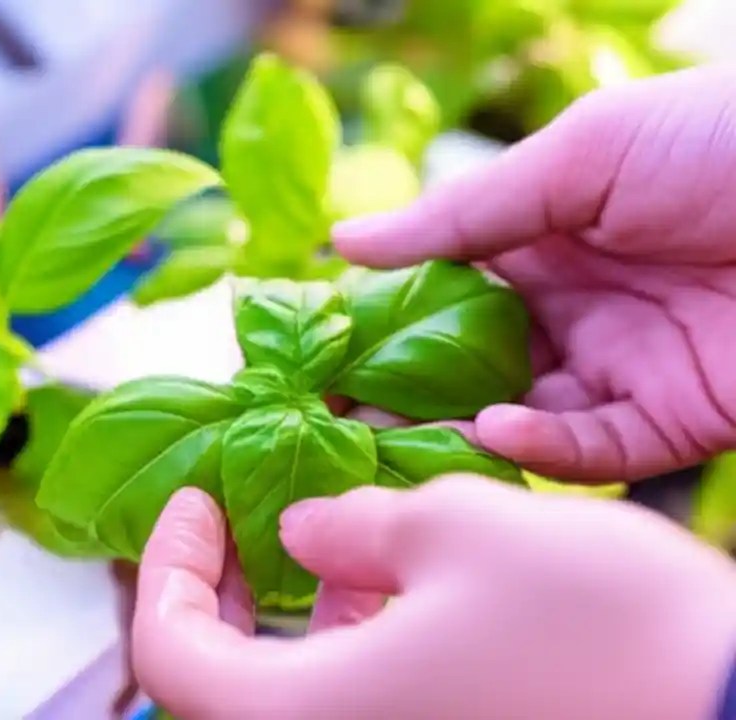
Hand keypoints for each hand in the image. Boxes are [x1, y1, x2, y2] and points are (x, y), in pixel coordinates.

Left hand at [133, 482, 735, 719]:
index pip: (165, 653)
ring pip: (294, 703)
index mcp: (302, 718)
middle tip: (245, 525)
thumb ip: (355, 526)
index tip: (197, 501)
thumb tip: (302, 533)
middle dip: (223, 597)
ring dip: (295, 626)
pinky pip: (360, 716)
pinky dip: (356, 659)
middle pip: (219, 686)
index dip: (164, 566)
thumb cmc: (601, 634)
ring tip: (339, 553)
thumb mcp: (461, 533)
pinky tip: (404, 603)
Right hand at [333, 65, 735, 482]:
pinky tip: (497, 429)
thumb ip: (463, 212)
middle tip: (331, 416)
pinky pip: (593, 448)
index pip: (442, 287)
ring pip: (518, 415)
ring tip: (394, 438)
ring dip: (455, 429)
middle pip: (469, 362)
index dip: (380, 316)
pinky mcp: (675, 418)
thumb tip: (343, 244)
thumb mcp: (582, 155)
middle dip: (401, 391)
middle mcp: (576, 305)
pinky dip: (541, 447)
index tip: (316, 344)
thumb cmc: (725, 140)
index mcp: (547, 234)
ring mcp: (622, 364)